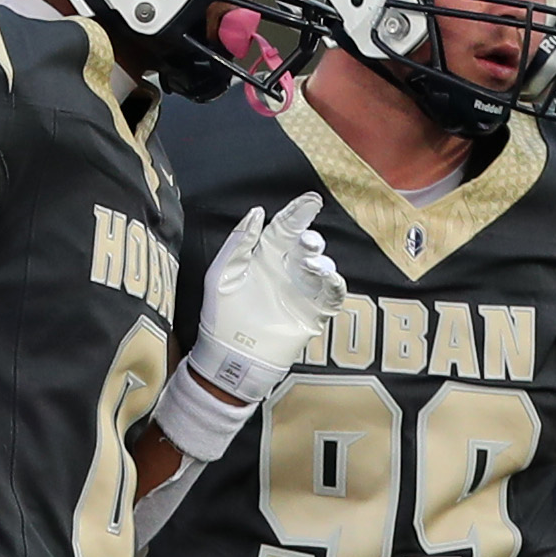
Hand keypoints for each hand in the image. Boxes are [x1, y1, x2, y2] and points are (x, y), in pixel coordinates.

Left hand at [158, 190, 342, 456]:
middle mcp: (286, 270)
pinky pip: (332, 294)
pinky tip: (325, 278)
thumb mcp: (222, 274)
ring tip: (310, 265)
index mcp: (265, 257)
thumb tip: (258, 212)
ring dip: (321, 262)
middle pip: (307, 246)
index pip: (285, 228)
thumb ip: (240, 242)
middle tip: (308, 242)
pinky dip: (334, 283)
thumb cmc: (221, 315)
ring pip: (323, 267)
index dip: (298, 213)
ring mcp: (302, 292)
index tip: (311, 200)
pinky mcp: (313, 313)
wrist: (231, 355)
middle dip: (312, 240)